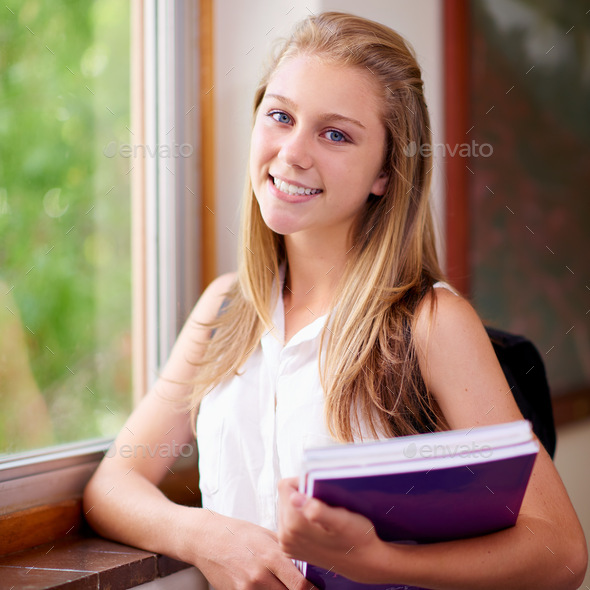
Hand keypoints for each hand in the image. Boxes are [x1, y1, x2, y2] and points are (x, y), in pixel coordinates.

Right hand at [191, 508, 316, 589]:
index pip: (300, 585)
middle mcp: (260, 575)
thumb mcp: (266, 534)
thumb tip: (307, 560)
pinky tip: (267, 586)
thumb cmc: (237, 533)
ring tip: (281, 583)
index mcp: (271, 556)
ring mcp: (247, 588)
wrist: (206, 539)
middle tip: (302, 588)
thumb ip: (286, 550)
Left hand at [277, 477, 386, 582]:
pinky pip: (287, 522)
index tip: (319, 489)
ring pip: (285, 508)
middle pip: (284, 497)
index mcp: (293, 525)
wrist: (363, 562)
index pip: (285, 486)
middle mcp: (285, 536)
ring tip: (321, 514)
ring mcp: (287, 544)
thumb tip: (294, 497)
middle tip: (323, 503)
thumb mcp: (342, 520)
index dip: (302, 482)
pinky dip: (299, 517)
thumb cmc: (357, 537)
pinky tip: (315, 523)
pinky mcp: (291, 548)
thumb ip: (317, 509)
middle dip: (301, 494)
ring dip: (300, 505)